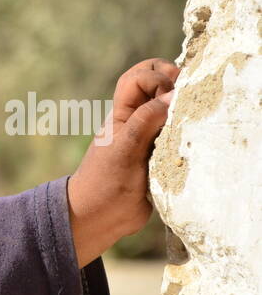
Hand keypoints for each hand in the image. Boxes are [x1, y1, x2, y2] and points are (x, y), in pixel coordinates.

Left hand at [67, 58, 179, 266]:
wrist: (100, 218)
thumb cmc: (105, 183)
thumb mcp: (125, 148)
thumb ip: (147, 120)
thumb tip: (173, 96)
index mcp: (122, 114)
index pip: (138, 77)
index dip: (156, 76)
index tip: (172, 93)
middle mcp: (136, 121)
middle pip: (156, 86)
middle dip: (173, 83)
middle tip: (186, 97)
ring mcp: (150, 138)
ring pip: (170, 110)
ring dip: (182, 108)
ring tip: (192, 117)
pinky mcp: (161, 156)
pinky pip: (178, 133)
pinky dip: (187, 130)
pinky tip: (193, 137)